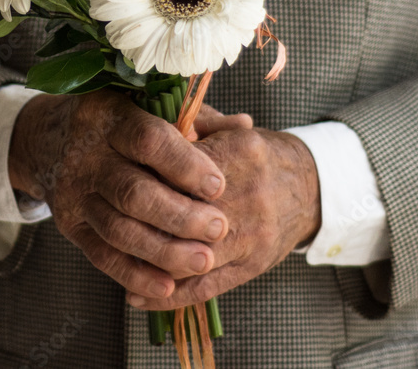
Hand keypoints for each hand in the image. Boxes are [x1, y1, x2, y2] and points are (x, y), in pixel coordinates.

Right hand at [8, 91, 251, 299]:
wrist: (49, 140)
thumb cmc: (116, 122)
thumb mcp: (147, 103)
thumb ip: (195, 118)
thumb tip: (244, 126)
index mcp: (110, 116)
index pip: (149, 141)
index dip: (185, 165)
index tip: (219, 184)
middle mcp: (88, 155)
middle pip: (134, 192)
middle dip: (180, 215)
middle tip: (219, 228)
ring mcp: (75, 193)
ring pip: (120, 230)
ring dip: (164, 251)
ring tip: (204, 261)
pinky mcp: (70, 225)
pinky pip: (103, 256)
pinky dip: (135, 275)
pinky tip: (167, 286)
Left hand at [125, 126, 320, 310]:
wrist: (311, 188)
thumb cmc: (260, 158)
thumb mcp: (233, 130)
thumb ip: (195, 122)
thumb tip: (152, 120)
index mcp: (240, 152)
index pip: (179, 166)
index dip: (145, 175)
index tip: (118, 177)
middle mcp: (247, 195)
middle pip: (180, 214)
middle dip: (140, 220)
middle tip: (105, 221)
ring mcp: (251, 235)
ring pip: (187, 256)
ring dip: (145, 266)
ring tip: (112, 263)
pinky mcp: (252, 266)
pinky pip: (204, 288)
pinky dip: (166, 297)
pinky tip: (136, 297)